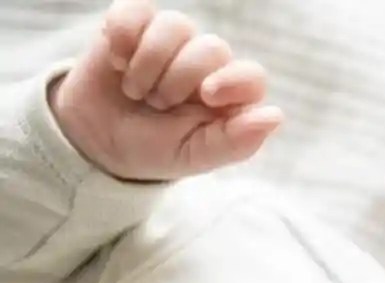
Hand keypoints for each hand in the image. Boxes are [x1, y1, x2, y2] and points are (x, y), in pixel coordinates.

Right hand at [49, 0, 282, 181]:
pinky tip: (117, 61)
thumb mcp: (196, 156)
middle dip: (179, 79)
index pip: (252, 76)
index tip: (207, 95)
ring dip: (149, 62)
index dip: (233, 81)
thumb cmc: (158, 149)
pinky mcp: (134, 25)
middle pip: (212, 48)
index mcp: (230, 96)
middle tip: (158, 104)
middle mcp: (206, 63)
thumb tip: (274, 116)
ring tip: (135, 90)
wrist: (101, 142)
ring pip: (175, 25)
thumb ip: (237, 142)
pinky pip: (137, 10)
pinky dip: (122, 35)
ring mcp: (172, 41)